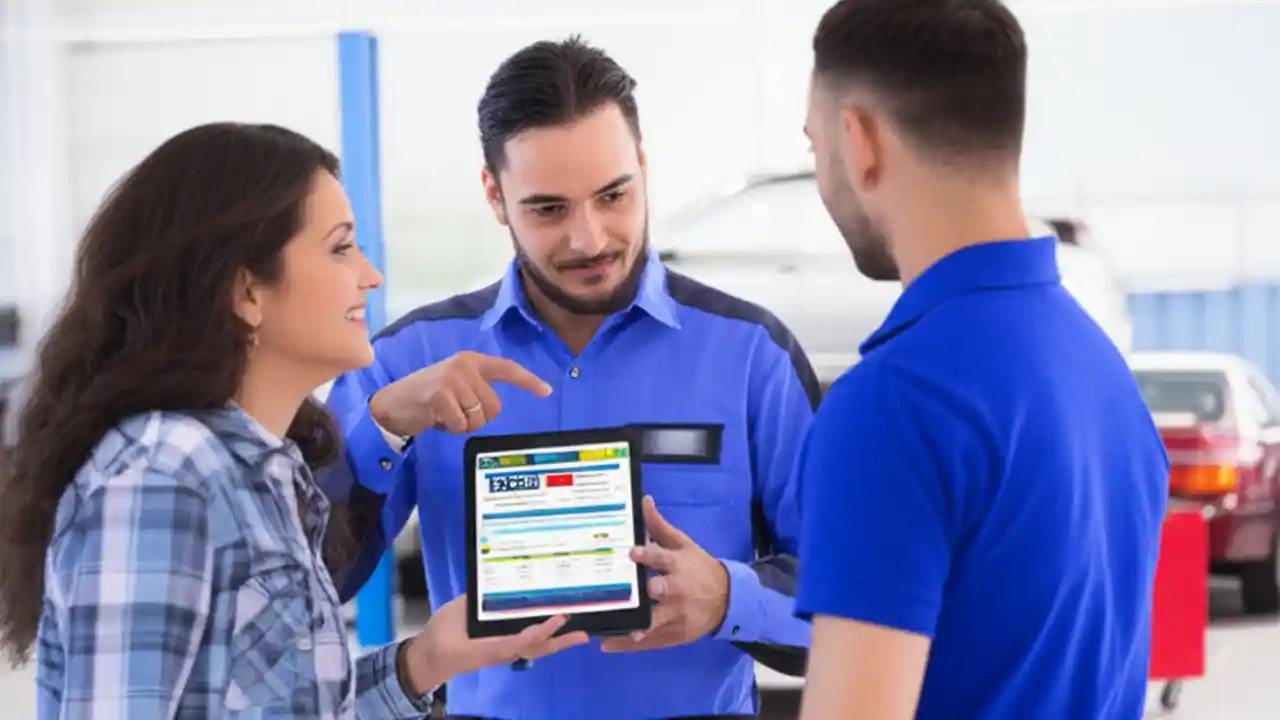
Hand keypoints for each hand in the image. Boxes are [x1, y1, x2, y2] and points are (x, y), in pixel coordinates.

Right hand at [370, 351, 551, 435]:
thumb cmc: (427, 397)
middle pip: (494, 405)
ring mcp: (453, 379)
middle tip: (456, 413)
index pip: (506, 368)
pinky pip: (461, 424)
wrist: (393, 403)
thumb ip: (476, 388)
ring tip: (444, 415)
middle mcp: (465, 366)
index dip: (527, 381)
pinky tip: (436, 419)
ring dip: (463, 425)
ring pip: (478, 418)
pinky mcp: (441, 395)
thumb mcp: (455, 384)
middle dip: (478, 418)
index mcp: (472, 361)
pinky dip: (450, 429)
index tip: (546, 391)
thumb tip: (494, 407)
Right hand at [397, 593, 588, 694]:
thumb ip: (473, 601)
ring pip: (536, 647)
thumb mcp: (455, 615)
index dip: (541, 630)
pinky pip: (527, 642)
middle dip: (561, 642)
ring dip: (557, 640)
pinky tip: (553, 625)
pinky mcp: (503, 647)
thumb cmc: (441, 638)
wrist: (431, 657)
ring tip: (579, 632)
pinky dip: (542, 636)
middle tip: (584, 634)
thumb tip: (490, 582)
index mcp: (493, 646)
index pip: (523, 639)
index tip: (558, 619)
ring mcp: (505, 650)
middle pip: (539, 647)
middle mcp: (505, 649)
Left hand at [600, 496, 728, 652]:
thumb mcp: (683, 545)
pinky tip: (607, 643)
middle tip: (628, 593)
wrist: (727, 599)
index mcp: (679, 566)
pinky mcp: (674, 635)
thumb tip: (644, 501)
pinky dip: (628, 644)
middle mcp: (678, 592)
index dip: (648, 555)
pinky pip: (650, 642)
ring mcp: (677, 616)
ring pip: (654, 622)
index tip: (632, 552)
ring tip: (611, 627)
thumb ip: (660, 527)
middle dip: (650, 592)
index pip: (663, 559)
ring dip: (637, 625)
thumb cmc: (698, 568)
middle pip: (663, 592)